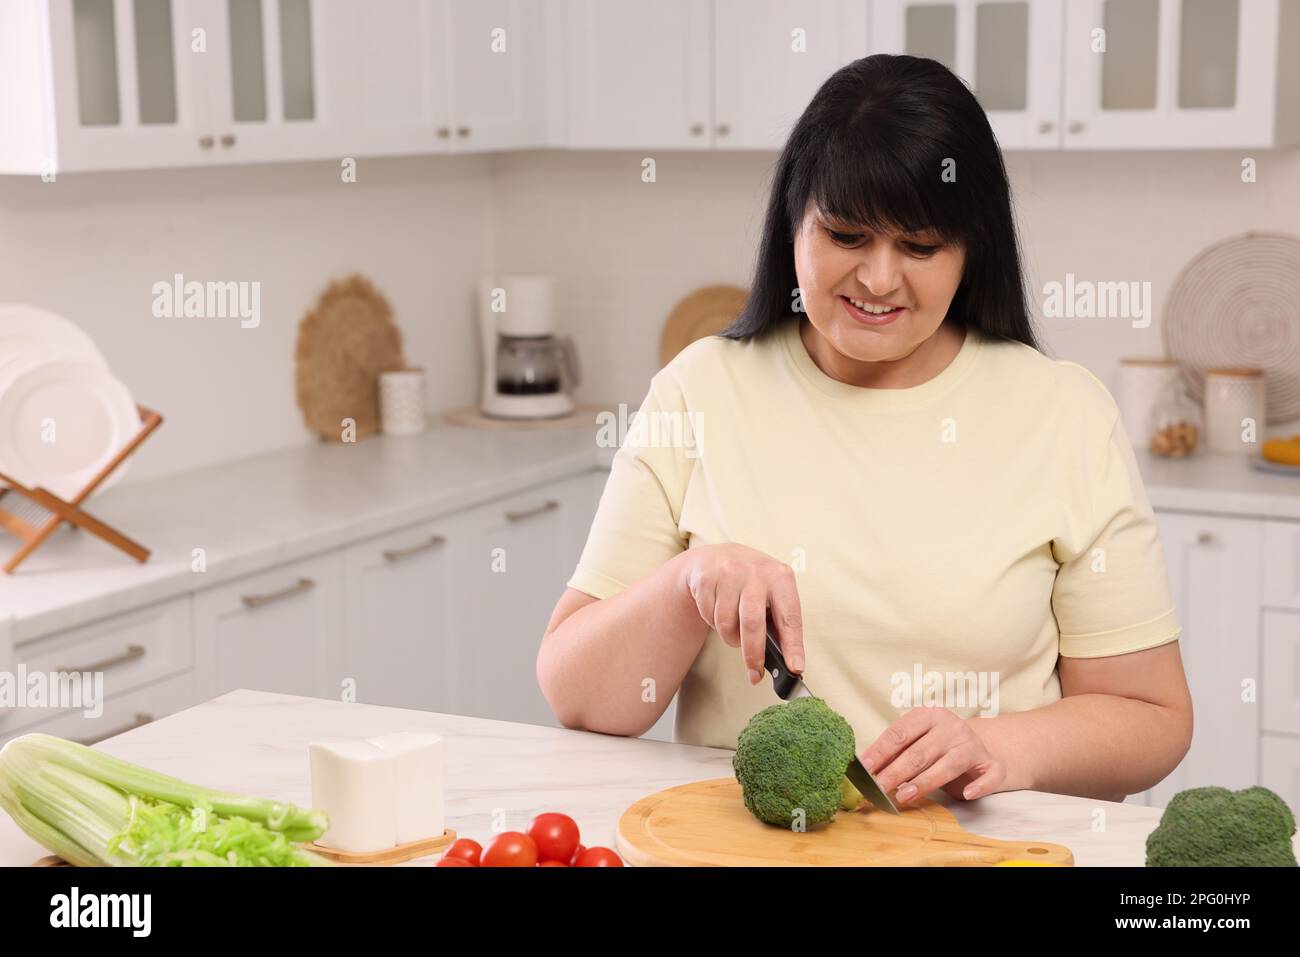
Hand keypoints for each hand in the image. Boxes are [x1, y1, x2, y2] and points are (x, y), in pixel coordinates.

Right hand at [678, 544, 804, 685]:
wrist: (718, 557)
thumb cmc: (752, 583)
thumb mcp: (773, 592)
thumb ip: (780, 621)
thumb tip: (789, 662)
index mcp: (780, 577)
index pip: (789, 617)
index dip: (793, 645)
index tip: (795, 668)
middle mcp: (756, 573)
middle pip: (753, 624)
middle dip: (753, 655)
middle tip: (755, 674)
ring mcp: (729, 574)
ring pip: (727, 625)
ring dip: (731, 637)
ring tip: (735, 627)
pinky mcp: (706, 579)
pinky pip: (709, 618)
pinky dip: (714, 624)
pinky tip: (719, 610)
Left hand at [859, 707, 1006, 803]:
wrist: (978, 747)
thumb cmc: (937, 746)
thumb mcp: (915, 741)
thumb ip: (894, 752)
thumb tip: (865, 768)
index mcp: (928, 715)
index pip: (900, 733)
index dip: (881, 751)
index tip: (864, 768)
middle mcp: (952, 726)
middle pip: (920, 751)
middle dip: (896, 771)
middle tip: (879, 787)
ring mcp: (973, 745)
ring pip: (949, 764)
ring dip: (925, 782)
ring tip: (904, 795)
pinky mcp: (992, 764)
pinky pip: (989, 776)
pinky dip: (979, 786)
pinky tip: (967, 794)